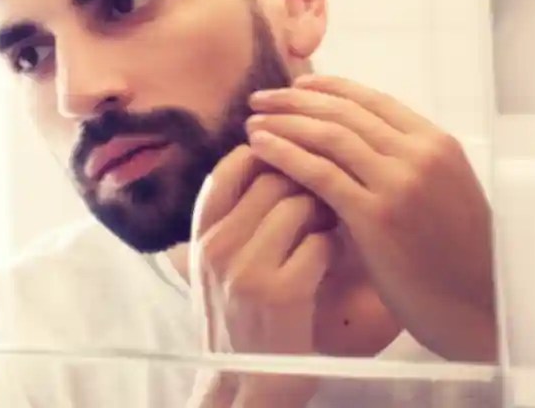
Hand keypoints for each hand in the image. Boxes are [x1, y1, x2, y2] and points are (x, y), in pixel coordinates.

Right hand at [187, 146, 332, 406]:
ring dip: (324, 212)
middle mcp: (217, 245)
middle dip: (306, 181)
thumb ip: (233, 215)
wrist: (246, 380)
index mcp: (200, 232)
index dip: (268, 153)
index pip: (231, 165)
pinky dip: (334, 247)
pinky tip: (333, 260)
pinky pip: (320, 243)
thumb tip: (270, 155)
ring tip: (330, 225)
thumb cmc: (239, 314)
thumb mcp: (217, 262)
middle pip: (272, 178)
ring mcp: (246, 269)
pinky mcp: (281, 293)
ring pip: (299, 205)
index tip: (292, 161)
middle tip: (324, 194)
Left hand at [247, 74, 496, 361]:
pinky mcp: (376, 216)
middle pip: (344, 112)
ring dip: (283, 123)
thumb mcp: (443, 189)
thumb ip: (406, 160)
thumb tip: (355, 136)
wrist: (478, 304)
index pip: (372, 99)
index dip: (328, 88)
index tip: (295, 86)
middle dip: (294, 100)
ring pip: (328, 136)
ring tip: (252, 123)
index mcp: (437, 143)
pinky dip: (284, 154)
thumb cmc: (455, 253)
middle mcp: (420, 155)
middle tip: (259, 99)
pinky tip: (259, 148)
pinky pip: (319, 173)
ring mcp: (399, 184)